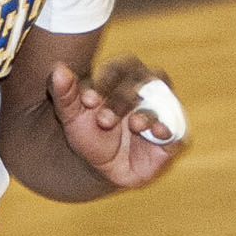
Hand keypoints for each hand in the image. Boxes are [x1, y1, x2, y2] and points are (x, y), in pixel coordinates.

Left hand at [49, 55, 182, 188]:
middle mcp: (146, 89)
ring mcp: (161, 110)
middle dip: (123, 99)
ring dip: (148, 112)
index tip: (87, 100)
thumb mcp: (72, 115)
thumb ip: (63, 93)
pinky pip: (177, 127)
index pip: (118, 68)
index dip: (105, 82)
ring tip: (134, 124)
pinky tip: (157, 130)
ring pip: (162, 100)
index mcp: (121, 76)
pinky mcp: (172, 136)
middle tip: (103, 120)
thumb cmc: (88, 132)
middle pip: (142, 82)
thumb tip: (58, 69)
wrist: (100, 167)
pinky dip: (169, 127)